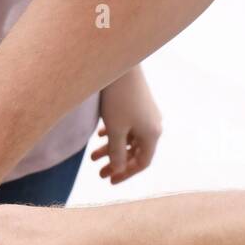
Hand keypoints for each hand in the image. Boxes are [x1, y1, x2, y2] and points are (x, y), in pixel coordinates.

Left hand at [92, 66, 161, 184]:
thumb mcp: (116, 130)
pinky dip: (114, 134)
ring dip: (111, 149)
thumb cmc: (118, 99)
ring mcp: (146, 114)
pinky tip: (99, 135)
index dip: (125, 174)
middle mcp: (153, 125)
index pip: (142, 162)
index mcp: (152, 134)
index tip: (108, 180)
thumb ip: (117, 153)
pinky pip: (127, 126)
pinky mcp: (138, 104)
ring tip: (91, 157)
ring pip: (129, 139)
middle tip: (98, 173)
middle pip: (135, 152)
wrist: (120, 64)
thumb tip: (117, 170)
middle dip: (116, 163)